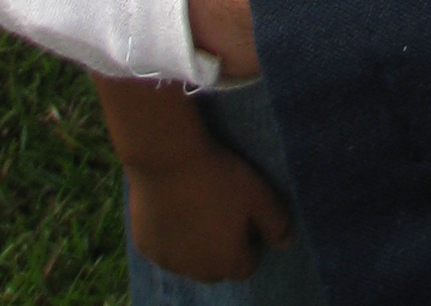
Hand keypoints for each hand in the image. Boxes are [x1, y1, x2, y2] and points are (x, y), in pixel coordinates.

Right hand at [129, 134, 294, 281]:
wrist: (166, 158)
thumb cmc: (218, 176)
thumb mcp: (258, 194)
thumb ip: (276, 222)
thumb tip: (286, 244)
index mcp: (227, 262)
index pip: (246, 265)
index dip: (250, 241)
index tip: (245, 215)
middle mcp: (196, 272)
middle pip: (217, 269)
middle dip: (222, 249)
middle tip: (222, 212)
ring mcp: (167, 261)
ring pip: (188, 261)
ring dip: (194, 245)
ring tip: (197, 208)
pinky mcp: (145, 246)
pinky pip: (163, 247)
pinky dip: (170, 235)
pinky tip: (172, 208)